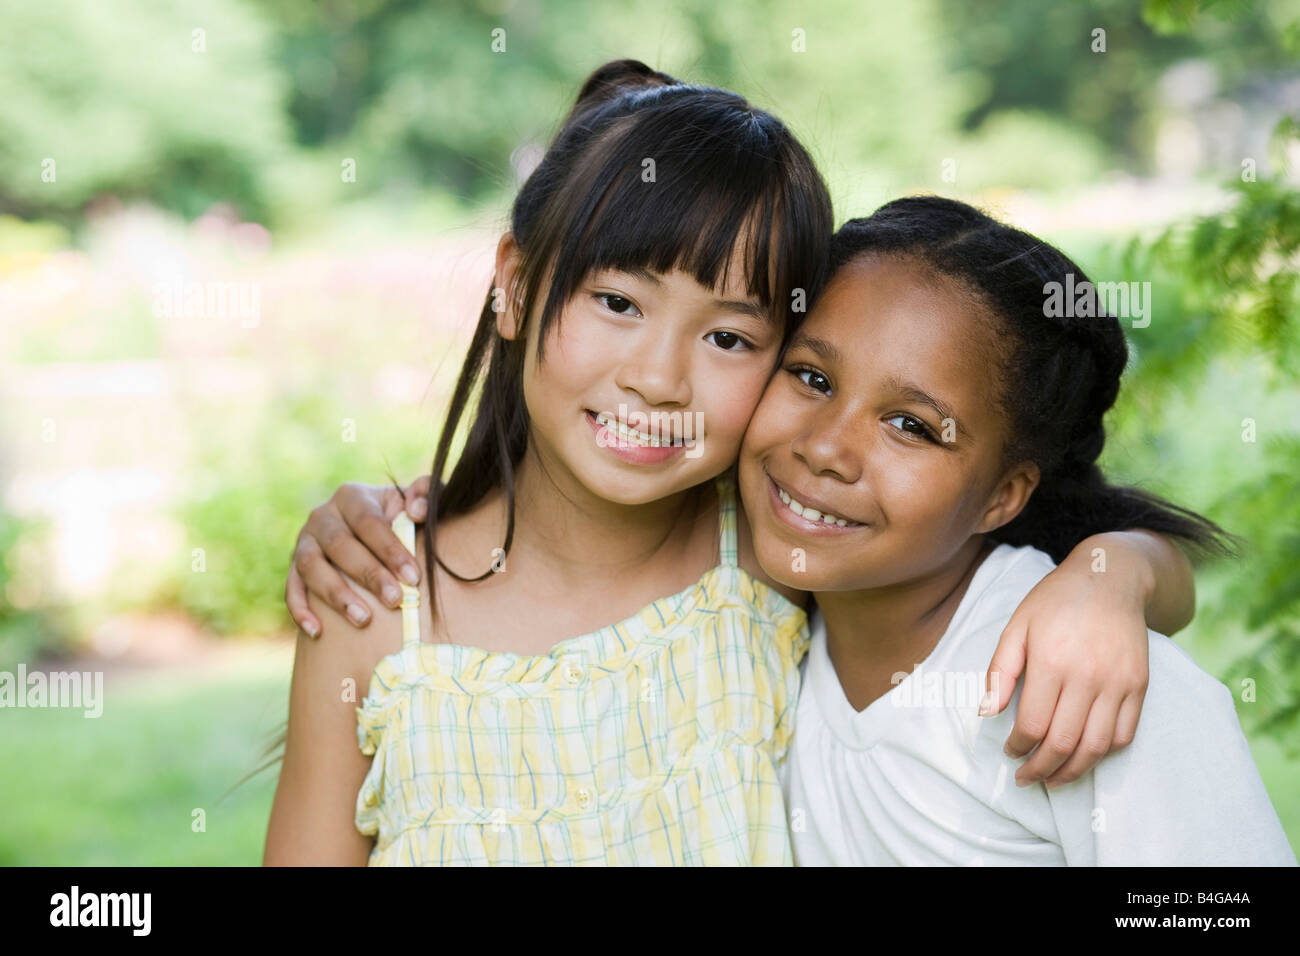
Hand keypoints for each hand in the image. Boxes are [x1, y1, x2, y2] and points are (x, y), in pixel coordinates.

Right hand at [286, 476, 431, 637]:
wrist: (371, 532)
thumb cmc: (401, 518)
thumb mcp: (414, 500)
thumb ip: (425, 493)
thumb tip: (417, 510)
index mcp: (352, 496)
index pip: (369, 522)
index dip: (391, 549)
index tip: (413, 577)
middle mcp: (322, 516)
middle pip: (340, 545)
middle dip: (369, 574)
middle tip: (395, 600)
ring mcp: (304, 542)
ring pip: (311, 566)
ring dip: (336, 594)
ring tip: (363, 619)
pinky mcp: (293, 567)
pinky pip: (291, 588)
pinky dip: (300, 610)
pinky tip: (317, 631)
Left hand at [981, 538, 1150, 788]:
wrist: (1111, 579)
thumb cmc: (1054, 602)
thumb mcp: (1016, 626)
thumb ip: (1000, 671)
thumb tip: (986, 713)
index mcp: (1051, 661)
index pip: (1032, 724)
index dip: (1018, 747)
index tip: (1009, 751)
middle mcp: (1087, 675)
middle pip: (1064, 742)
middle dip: (1041, 769)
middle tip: (1026, 779)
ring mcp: (1118, 682)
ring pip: (1096, 746)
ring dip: (1073, 771)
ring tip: (1054, 779)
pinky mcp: (1140, 685)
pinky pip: (1124, 734)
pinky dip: (1103, 753)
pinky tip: (1085, 756)